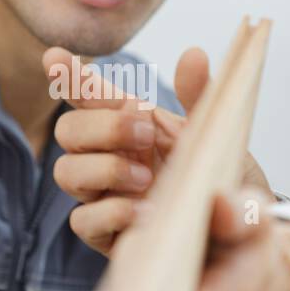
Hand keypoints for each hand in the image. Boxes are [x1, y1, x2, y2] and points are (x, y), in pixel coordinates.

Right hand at [44, 46, 271, 255]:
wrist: (233, 229)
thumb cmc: (212, 174)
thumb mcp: (212, 132)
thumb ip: (199, 94)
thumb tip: (193, 55)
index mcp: (126, 124)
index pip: (87, 95)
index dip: (67, 76)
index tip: (56, 57)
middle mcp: (106, 156)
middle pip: (67, 130)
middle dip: (103, 126)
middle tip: (147, 133)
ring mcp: (101, 195)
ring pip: (65, 173)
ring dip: (104, 168)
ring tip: (146, 178)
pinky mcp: (105, 235)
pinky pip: (83, 221)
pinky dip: (110, 212)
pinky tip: (143, 211)